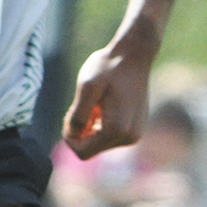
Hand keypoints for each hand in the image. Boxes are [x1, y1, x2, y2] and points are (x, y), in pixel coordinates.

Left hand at [61, 35, 153, 158]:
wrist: (135, 54)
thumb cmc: (109, 67)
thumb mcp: (87, 88)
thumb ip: (77, 116)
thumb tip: (73, 136)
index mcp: (117, 130)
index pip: (82, 152)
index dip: (70, 136)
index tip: (72, 112)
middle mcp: (130, 137)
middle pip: (91, 149)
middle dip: (82, 131)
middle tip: (86, 104)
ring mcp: (135, 134)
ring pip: (100, 143)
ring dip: (92, 127)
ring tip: (98, 103)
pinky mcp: (136, 128)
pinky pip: (110, 137)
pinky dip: (102, 124)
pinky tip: (107, 104)